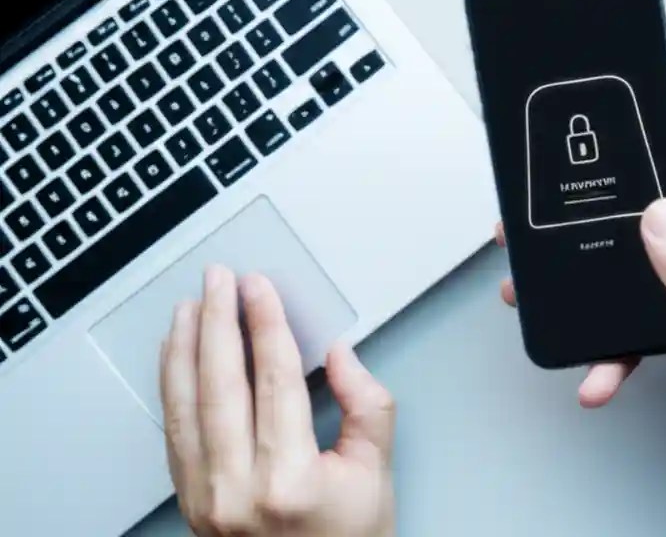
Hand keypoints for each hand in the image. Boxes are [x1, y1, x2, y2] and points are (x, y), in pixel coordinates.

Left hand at [160, 266, 395, 535]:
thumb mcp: (377, 475)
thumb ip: (366, 406)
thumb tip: (338, 355)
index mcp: (290, 479)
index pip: (273, 380)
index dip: (266, 325)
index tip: (259, 289)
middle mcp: (238, 490)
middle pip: (221, 384)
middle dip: (219, 321)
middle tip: (219, 279)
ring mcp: (205, 499)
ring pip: (185, 405)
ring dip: (185, 348)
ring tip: (192, 306)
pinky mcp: (190, 503)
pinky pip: (174, 432)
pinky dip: (172, 386)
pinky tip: (178, 358)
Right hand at [496, 128, 665, 520]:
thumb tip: (658, 213)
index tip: (620, 131)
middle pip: (665, 208)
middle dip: (612, 213)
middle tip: (560, 215)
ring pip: (641, 262)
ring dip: (599, 282)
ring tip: (552, 289)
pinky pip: (637, 316)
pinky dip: (610, 342)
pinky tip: (599, 370)